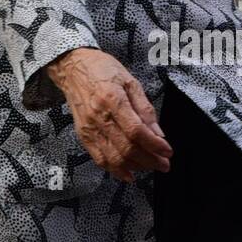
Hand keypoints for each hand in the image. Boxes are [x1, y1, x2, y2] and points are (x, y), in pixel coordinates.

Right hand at [46, 48, 172, 183]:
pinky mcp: (82, 135)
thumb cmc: (102, 70)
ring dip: (135, 167)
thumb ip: (145, 108)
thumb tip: (158, 134)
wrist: (73, 67)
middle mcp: (98, 116)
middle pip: (126, 148)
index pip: (136, 131)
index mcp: (112, 99)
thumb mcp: (130, 81)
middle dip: (149, 160)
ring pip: (113, 157)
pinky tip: (129, 174)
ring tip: (150, 167)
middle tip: (164, 164)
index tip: (167, 151)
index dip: (154, 145)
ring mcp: (89, 127)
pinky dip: (115, 170)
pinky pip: (99, 158)